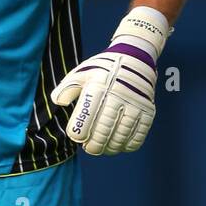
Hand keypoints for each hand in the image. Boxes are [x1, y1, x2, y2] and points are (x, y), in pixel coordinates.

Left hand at [51, 6, 169, 156]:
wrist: (136, 57)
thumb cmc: (103, 68)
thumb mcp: (82, 72)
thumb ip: (67, 88)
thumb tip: (57, 101)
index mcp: (98, 86)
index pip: (85, 118)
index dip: (79, 133)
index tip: (77, 137)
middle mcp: (117, 95)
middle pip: (103, 130)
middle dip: (94, 145)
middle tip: (89, 149)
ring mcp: (135, 104)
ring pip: (121, 135)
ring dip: (111, 147)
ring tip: (104, 149)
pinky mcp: (148, 110)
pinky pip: (139, 134)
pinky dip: (129, 145)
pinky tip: (121, 146)